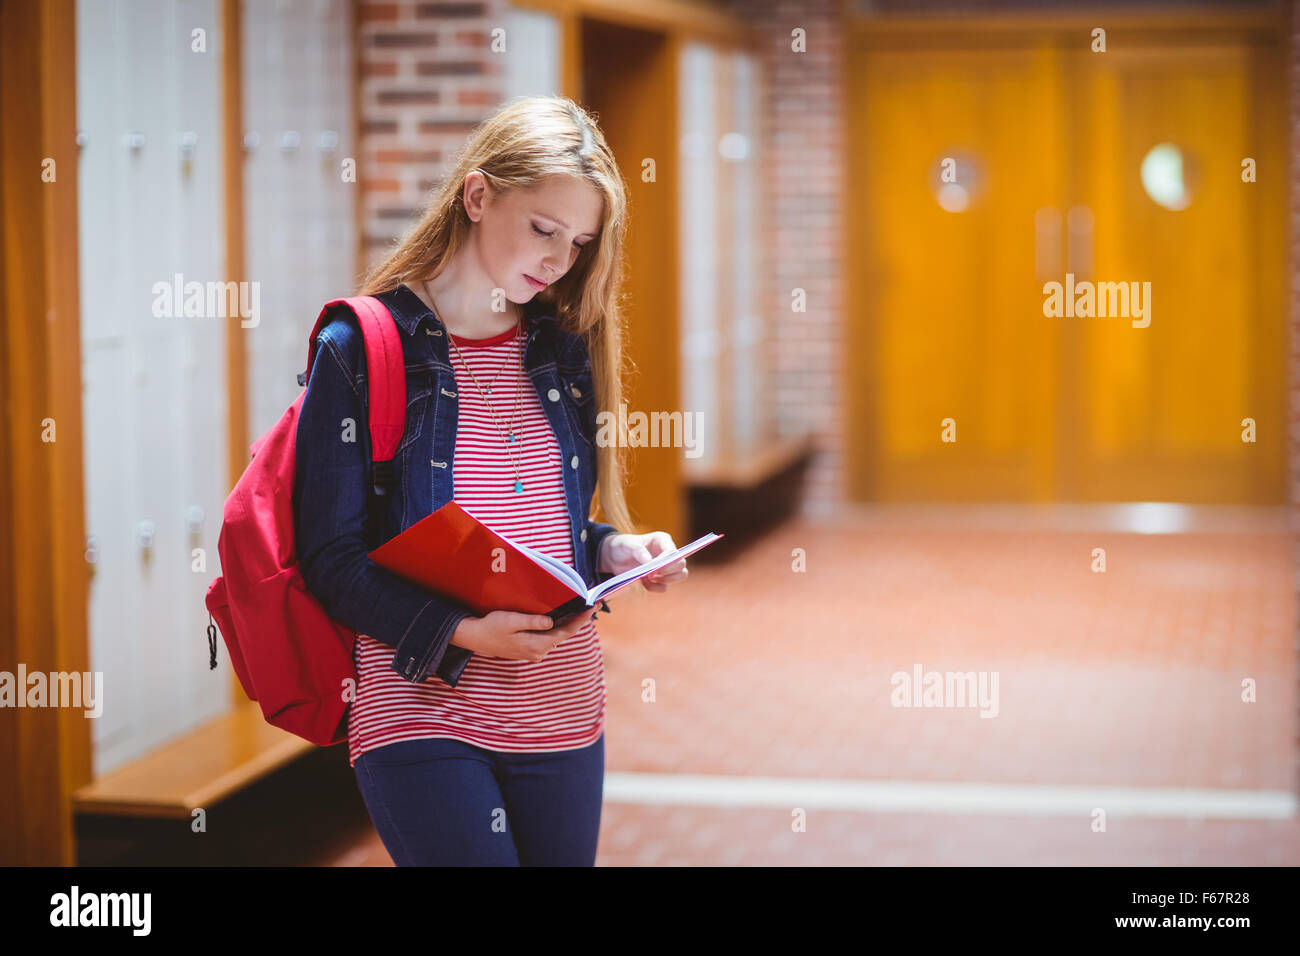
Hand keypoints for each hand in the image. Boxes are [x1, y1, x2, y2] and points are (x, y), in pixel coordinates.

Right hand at [451, 608, 593, 661]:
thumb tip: (551, 622)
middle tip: (593, 604)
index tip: (593, 607)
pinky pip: (549, 637)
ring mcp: (535, 652)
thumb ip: (532, 621)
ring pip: (557, 636)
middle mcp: (539, 652)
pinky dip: (558, 627)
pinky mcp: (530, 649)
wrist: (476, 639)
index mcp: (537, 645)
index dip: (581, 620)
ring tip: (580, 608)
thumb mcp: (511, 621)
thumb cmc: (492, 627)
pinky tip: (562, 617)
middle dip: (578, 619)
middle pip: (564, 634)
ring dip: (569, 623)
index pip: (566, 632)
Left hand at [599, 531, 688, 592]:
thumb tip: (649, 562)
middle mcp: (668, 553)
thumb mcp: (627, 544)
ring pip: (680, 576)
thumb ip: (638, 550)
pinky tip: (643, 582)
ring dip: (665, 580)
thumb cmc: (623, 546)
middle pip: (681, 565)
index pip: (673, 552)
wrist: (614, 557)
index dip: (667, 562)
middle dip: (668, 572)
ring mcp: (666, 566)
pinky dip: (655, 587)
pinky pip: (664, 587)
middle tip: (651, 575)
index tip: (654, 569)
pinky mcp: (660, 578)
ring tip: (649, 578)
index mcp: (662, 540)